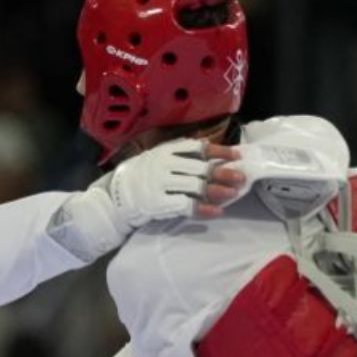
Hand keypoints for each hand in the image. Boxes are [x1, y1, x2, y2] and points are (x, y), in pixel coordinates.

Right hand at [108, 138, 243, 225]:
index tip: (237, 155)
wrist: (115, 197)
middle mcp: (164, 165)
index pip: (197, 148)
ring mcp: (161, 184)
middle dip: (223, 172)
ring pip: (196, 186)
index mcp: (165, 151)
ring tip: (233, 193)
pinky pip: (186, 206)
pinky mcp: (159, 203)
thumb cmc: (141, 176)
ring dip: (217, 190)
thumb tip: (206, 145)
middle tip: (241, 177)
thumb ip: (178, 152)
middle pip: (200, 168)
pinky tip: (217, 211)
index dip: (219, 150)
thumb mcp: (156, 156)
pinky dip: (203, 209)